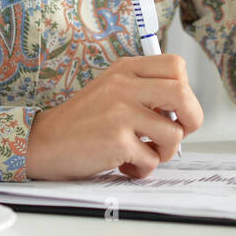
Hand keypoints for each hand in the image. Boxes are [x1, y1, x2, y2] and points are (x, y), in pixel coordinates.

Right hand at [25, 54, 203, 179]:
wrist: (43, 142)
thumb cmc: (81, 121)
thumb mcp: (112, 89)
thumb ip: (144, 90)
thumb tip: (183, 109)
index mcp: (126, 69)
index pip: (176, 66)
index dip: (185, 89)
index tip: (175, 108)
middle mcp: (124, 86)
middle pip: (182, 95)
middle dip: (191, 119)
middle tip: (179, 132)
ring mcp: (120, 112)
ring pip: (173, 133)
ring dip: (165, 151)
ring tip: (145, 153)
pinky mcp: (116, 140)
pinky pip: (151, 159)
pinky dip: (143, 169)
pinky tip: (126, 165)